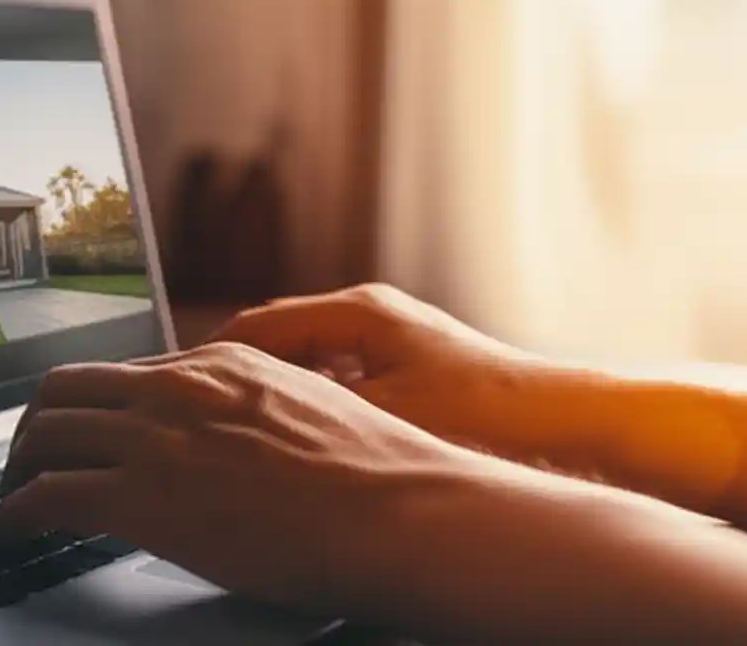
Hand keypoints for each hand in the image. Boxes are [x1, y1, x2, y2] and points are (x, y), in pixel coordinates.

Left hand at [0, 341, 485, 617]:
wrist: (397, 510)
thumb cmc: (374, 474)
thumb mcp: (308, 411)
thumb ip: (256, 412)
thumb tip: (237, 437)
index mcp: (217, 365)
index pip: (121, 373)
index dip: (86, 405)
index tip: (77, 430)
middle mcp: (175, 389)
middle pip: (65, 390)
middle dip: (35, 426)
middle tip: (28, 459)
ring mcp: (155, 440)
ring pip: (45, 435)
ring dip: (18, 467)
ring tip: (13, 496)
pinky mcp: (142, 498)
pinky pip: (49, 495)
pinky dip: (18, 511)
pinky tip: (15, 529)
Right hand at [209, 283, 558, 462]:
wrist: (567, 423)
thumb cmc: (483, 411)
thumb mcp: (382, 410)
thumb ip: (311, 402)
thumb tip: (252, 404)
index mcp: (357, 313)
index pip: (258, 325)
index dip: (212, 356)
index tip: (179, 385)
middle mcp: (369, 316)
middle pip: (278, 339)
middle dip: (239, 372)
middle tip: (201, 410)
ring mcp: (388, 339)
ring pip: (307, 360)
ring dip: (277, 388)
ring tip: (243, 426)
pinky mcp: (406, 366)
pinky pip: (337, 377)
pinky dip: (312, 400)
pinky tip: (303, 434)